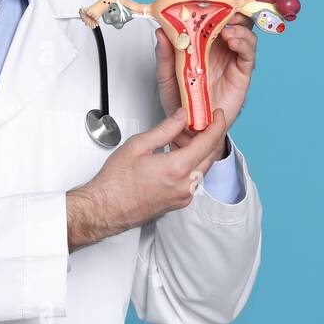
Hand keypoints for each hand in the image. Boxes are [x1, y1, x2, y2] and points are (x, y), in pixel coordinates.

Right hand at [66, 107, 230, 249]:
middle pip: (210, 155)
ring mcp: (183, 196)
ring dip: (199, 150)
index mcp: (177, 168)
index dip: (216, 125)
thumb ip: (165, 129)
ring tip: (182, 138)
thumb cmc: (116, 182)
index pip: (209, 142)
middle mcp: (185, 185)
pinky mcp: (179, 202)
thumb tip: (181, 117)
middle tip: (199, 123)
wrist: (106, 208)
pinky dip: (192, 164)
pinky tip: (177, 155)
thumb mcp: (138, 145)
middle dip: (209, 136)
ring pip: (203, 168)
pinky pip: (194, 179)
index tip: (217, 115)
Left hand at [154, 13, 257, 140]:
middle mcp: (220, 50)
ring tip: (226, 30)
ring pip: (245, 34)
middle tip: (223, 9)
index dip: (216, 8)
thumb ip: (164, 55)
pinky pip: (248, 54)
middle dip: (231, 12)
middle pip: (234, 22)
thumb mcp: (166, 76)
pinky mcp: (242, 73)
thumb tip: (161, 32)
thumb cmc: (180, 102)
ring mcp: (232, 60)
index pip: (214, 20)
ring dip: (238, 26)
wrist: (190, 129)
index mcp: (202, 45)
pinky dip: (244, 43)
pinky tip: (233, 41)